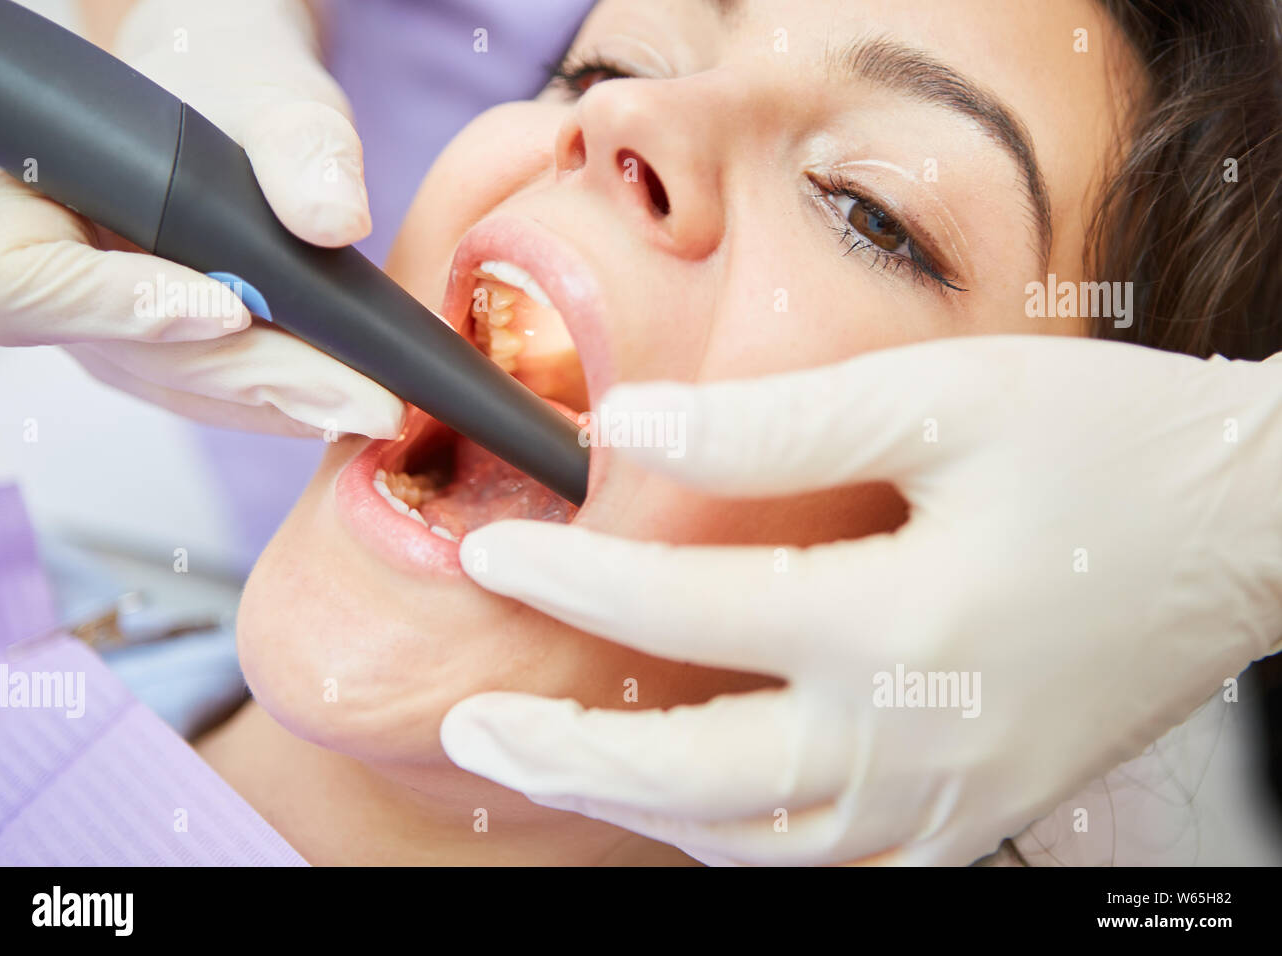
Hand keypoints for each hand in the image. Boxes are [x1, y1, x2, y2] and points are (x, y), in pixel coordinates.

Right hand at [0, 0, 401, 438]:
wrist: (230, 109)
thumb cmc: (235, 90)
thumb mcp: (276, 96)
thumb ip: (301, 146)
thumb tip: (334, 219)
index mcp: (33, 197)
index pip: (33, 279)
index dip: (125, 304)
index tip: (230, 311)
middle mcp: (53, 277)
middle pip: (130, 354)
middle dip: (250, 377)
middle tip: (357, 401)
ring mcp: (99, 329)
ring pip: (175, 386)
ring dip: (275, 404)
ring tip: (365, 411)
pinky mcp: (152, 360)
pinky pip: (206, 396)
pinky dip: (278, 405)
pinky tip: (344, 407)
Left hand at [441, 335, 1281, 864]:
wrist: (1244, 530)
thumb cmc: (1108, 448)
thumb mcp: (945, 400)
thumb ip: (775, 422)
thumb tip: (632, 429)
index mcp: (902, 625)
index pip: (684, 614)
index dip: (572, 580)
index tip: (496, 551)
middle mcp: (916, 739)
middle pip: (695, 776)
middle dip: (566, 755)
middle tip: (473, 726)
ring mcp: (949, 797)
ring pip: (755, 845)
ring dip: (641, 812)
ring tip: (557, 771)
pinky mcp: (977, 814)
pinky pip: (832, 862)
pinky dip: (741, 843)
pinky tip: (693, 810)